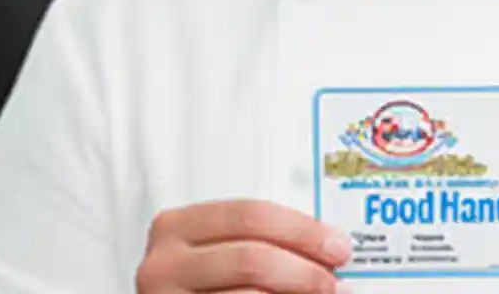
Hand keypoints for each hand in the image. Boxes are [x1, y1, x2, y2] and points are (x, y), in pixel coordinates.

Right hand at [136, 199, 352, 292]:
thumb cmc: (199, 281)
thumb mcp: (215, 249)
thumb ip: (257, 239)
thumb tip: (324, 243)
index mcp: (176, 227)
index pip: (250, 215)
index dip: (301, 230)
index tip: (335, 243)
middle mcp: (164, 264)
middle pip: (252, 258)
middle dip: (304, 270)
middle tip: (333, 279)